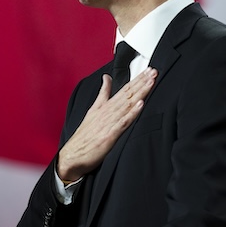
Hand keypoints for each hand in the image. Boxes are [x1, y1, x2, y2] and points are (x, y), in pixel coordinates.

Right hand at [57, 68, 155, 182]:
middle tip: (153, 71)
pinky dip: (132, 112)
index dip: (137, 79)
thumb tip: (106, 77)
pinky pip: (123, 122)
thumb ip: (102, 94)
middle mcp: (106, 112)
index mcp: (103, 106)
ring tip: (151, 82)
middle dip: (142, 81)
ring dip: (140, 92)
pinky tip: (140, 104)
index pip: (123, 89)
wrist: (72, 156)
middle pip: (127, 94)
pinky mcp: (109, 135)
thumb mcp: (92, 110)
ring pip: (127, 104)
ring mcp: (108, 123)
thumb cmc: (83, 136)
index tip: (148, 70)